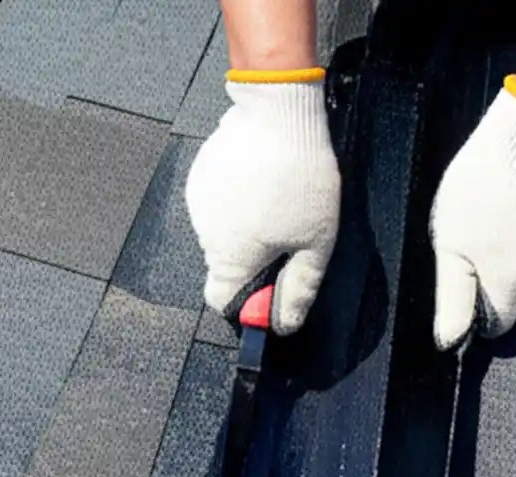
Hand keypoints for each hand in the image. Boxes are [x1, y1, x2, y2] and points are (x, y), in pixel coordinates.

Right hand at [185, 71, 340, 333]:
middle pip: (224, 266)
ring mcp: (198, 203)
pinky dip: (236, 201)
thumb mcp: (317, 241)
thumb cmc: (302, 178)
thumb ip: (299, 288)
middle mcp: (205, 234)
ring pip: (221, 233)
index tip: (271, 290)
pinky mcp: (200, 176)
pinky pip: (217, 203)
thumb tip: (284, 324)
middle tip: (289, 235)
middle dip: (253, 261)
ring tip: (277, 201)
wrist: (279, 112)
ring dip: (245, 228)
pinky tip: (262, 182)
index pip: (221, 302)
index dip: (246, 303)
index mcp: (231, 257)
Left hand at [429, 77, 515, 349]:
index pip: (499, 324)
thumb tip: (450, 340)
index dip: (483, 318)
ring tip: (497, 219)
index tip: (472, 298)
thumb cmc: (477, 191)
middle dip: (497, 278)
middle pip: (514, 293)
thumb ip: (454, 295)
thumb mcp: (451, 244)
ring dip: (514, 252)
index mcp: (506, 284)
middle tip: (478, 243)